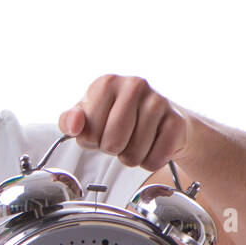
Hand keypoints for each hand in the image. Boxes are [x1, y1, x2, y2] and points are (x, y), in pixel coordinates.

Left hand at [58, 74, 193, 172]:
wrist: (163, 120)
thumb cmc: (119, 118)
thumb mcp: (88, 117)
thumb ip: (69, 121)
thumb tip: (74, 125)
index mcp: (106, 83)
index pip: (87, 132)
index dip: (91, 140)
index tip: (100, 130)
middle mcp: (133, 85)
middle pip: (111, 143)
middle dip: (112, 149)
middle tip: (119, 138)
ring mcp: (158, 101)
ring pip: (133, 154)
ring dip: (131, 156)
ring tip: (136, 141)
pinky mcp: (177, 121)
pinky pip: (154, 159)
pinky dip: (150, 161)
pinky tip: (153, 145)